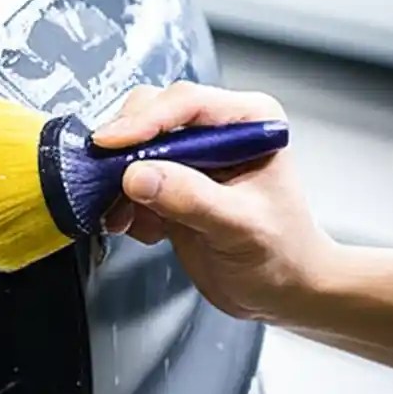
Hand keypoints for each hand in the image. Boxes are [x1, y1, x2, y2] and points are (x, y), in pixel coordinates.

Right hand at [94, 82, 335, 323]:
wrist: (281, 290)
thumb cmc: (282, 253)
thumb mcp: (240, 225)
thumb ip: (190, 197)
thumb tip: (138, 175)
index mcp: (247, 122)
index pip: (185, 103)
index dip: (144, 121)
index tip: (112, 143)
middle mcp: (216, 132)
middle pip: (151, 116)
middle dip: (125, 149)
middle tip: (109, 180)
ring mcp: (190, 159)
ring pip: (133, 148)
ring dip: (117, 182)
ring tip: (125, 215)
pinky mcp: (169, 186)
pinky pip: (128, 182)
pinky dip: (124, 205)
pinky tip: (147, 229)